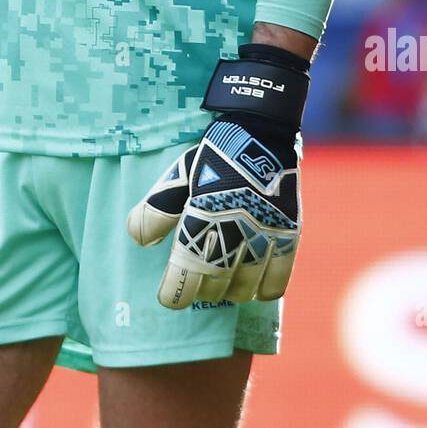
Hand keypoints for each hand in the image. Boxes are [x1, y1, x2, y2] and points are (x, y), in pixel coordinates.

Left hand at [128, 42, 309, 308]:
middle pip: (214, 285)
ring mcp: (264, 235)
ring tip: (222, 282)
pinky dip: (262, 290)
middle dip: (201, 288)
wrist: (261, 130)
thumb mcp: (179, 175)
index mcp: (202, 216)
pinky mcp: (288, 235)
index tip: (169, 297)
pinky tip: (253, 285)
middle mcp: (234, 231)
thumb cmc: (214, 155)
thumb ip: (157, 209)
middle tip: (196, 281)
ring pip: (243, 288)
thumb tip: (137, 239)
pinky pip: (276, 282)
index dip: (175, 293)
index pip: (185, 274)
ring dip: (229, 290)